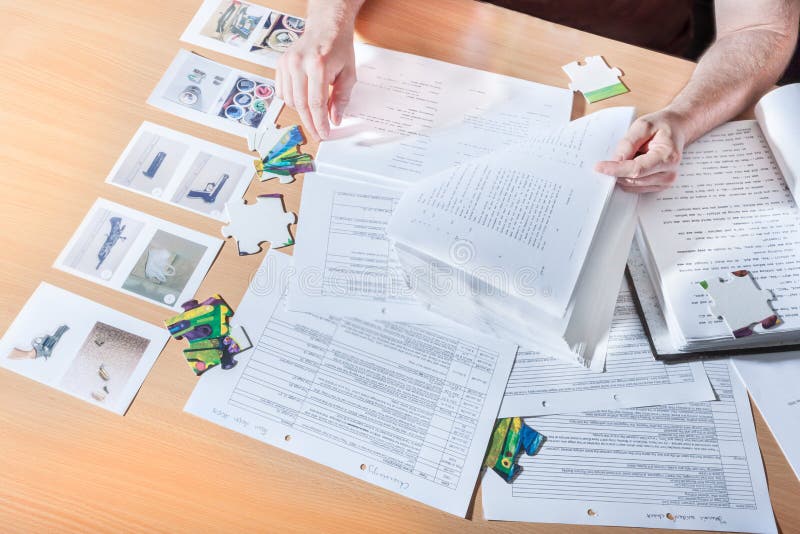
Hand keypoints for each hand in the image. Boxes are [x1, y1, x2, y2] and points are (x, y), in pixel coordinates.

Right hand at [276, 17, 356, 140]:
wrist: (325, 27)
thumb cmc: (339, 49)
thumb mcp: (348, 74)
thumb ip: (341, 98)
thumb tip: (334, 120)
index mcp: (318, 65)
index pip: (317, 103)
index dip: (320, 122)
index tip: (325, 134)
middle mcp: (298, 63)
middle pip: (301, 104)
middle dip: (310, 123)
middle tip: (318, 134)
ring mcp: (286, 63)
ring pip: (289, 100)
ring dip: (302, 112)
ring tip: (314, 113)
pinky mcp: (280, 64)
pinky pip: (281, 92)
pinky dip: (292, 101)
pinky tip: (303, 99)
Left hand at [594, 109, 687, 192]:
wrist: (676, 129)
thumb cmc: (661, 126)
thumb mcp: (643, 125)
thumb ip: (628, 143)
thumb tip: (615, 160)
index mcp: (668, 156)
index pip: (636, 169)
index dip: (616, 169)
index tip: (599, 167)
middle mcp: (668, 173)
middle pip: (632, 179)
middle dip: (616, 170)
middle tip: (610, 158)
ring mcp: (664, 182)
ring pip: (631, 185)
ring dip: (622, 173)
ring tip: (631, 155)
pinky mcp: (658, 186)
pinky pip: (634, 186)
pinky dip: (627, 176)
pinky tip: (633, 163)